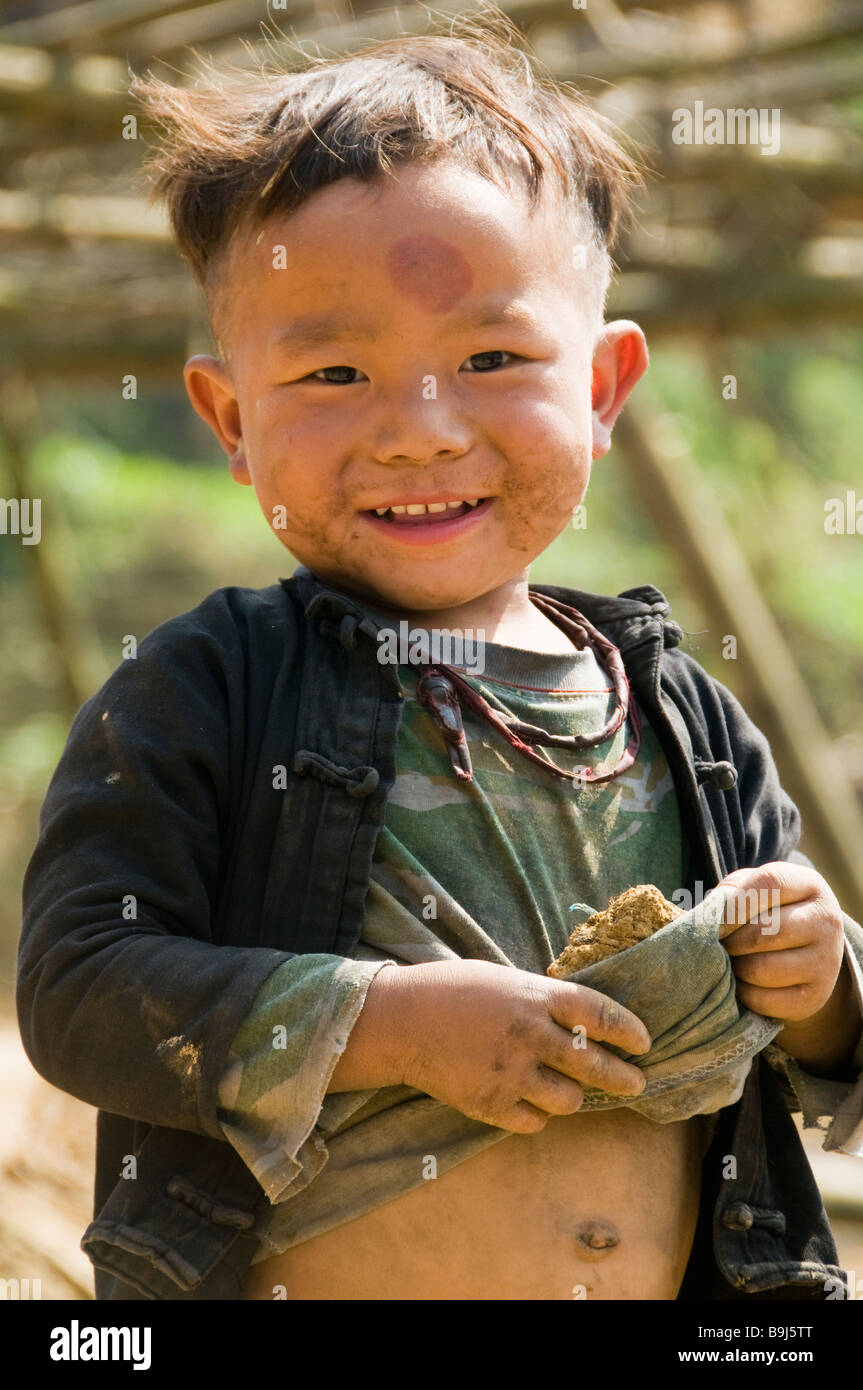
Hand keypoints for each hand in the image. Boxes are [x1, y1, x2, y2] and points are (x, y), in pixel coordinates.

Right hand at [391, 958, 651, 1133]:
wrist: (400, 1020)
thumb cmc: (451, 991)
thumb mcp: (504, 979)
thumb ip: (541, 999)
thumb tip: (580, 1017)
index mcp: (536, 997)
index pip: (601, 1015)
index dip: (629, 1030)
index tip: (644, 1042)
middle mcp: (531, 1035)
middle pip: (595, 1064)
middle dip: (623, 1077)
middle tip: (636, 1083)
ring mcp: (512, 1073)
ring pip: (569, 1101)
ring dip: (573, 1097)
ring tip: (567, 1091)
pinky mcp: (491, 1104)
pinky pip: (534, 1122)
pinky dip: (536, 1115)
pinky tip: (529, 1103)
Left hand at [716, 862, 844, 1023]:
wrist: (805, 952)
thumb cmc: (768, 911)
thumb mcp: (753, 890)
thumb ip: (730, 893)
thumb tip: (705, 918)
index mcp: (809, 885)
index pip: (770, 884)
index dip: (735, 903)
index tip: (715, 921)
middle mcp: (826, 920)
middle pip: (765, 931)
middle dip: (731, 941)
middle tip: (717, 945)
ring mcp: (825, 960)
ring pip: (762, 968)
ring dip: (735, 968)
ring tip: (729, 962)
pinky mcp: (815, 996)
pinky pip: (764, 1000)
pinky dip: (743, 994)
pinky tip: (742, 983)